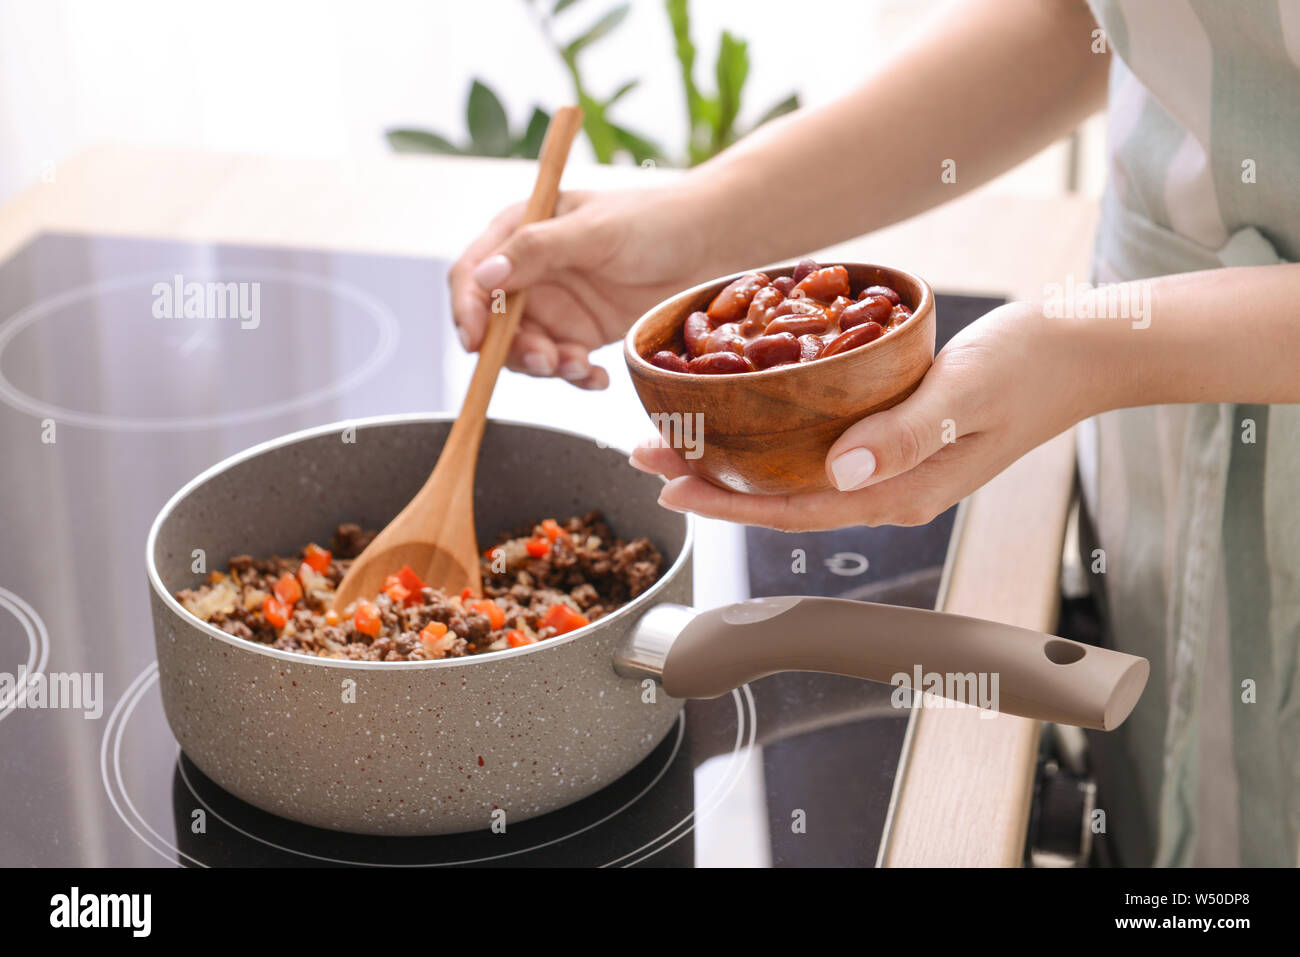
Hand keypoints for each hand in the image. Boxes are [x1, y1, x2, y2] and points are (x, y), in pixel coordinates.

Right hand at [448, 187, 720, 389]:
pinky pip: (563, 365)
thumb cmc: (653, 220)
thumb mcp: (594, 231)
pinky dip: (575, 377)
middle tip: (547, 362)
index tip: (475, 342)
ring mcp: (556, 306)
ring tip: (580, 366)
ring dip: (546, 366)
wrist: (708, 243)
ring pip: (526, 350)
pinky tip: (597, 378)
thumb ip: (537, 251)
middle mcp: (531, 272)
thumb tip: (484, 277)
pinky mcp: (582, 334)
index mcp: (520, 233)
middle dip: (513, 349)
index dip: (467, 310)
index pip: (472, 274)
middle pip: (494, 323)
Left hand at [630, 302, 1093, 529]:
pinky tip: (749, 420)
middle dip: (711, 482)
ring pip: (798, 480)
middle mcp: (891, 492)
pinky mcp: (899, 442)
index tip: (667, 480)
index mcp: (902, 493)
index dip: (725, 502)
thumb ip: (903, 434)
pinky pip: (822, 455)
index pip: (794, 511)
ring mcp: (895, 471)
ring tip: (679, 438)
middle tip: (645, 451)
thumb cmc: (1032, 365)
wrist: (1087, 349)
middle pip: (783, 501)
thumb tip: (839, 473)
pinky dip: (776, 443)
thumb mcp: (966, 392)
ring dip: (736, 464)